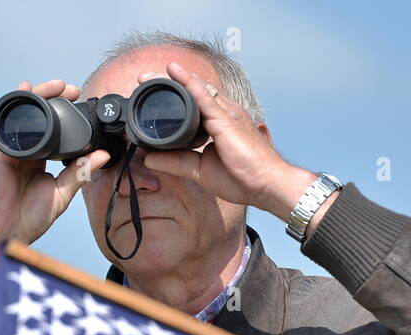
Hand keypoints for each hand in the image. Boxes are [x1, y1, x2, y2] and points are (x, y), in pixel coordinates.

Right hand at [0, 79, 111, 246]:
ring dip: (39, 95)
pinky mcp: (0, 151)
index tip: (80, 102)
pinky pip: (8, 122)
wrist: (8, 232)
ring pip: (24, 114)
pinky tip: (26, 91)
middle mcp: (26, 150)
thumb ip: (80, 173)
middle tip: (72, 89)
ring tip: (54, 86)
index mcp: (40, 159)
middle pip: (39, 116)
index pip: (54, 129)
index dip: (66, 114)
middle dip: (54, 97)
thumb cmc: (30, 218)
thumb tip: (102, 155)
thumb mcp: (62, 194)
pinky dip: (17, 104)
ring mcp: (12, 149)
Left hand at [138, 61, 322, 223]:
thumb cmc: (242, 177)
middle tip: (144, 78)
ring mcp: (226, 113)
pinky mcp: (226, 120)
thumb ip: (176, 162)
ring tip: (149, 76)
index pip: (194, 102)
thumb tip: (150, 159)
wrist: (266, 185)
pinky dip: (188, 84)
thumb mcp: (200, 170)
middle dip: (168, 83)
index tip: (152, 92)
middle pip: (193, 91)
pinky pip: (204, 97)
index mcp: (219, 122)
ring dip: (172, 80)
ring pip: (196, 90)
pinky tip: (174, 72)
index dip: (175, 94)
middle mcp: (223, 112)